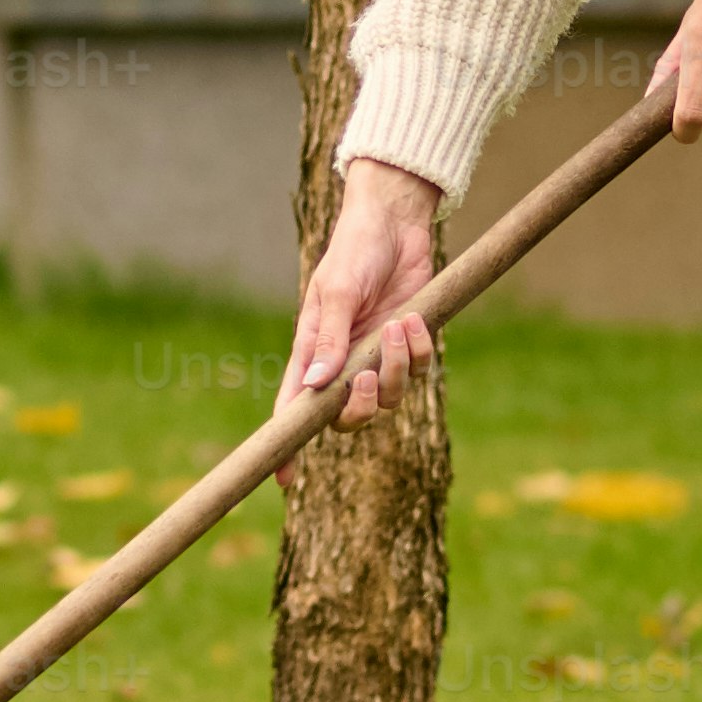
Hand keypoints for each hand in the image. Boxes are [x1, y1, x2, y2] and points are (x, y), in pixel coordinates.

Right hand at [283, 156, 443, 421]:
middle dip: (360, 408)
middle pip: (347, 417)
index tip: (284, 479)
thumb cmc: (354, 250)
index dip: (289, 444)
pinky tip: (412, 318)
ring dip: (395, 368)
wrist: (396, 222)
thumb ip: (329, 339)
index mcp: (312, 351)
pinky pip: (417, 371)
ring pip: (389, 398)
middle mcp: (343, 362)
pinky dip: (417, 350)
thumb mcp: (337, 291)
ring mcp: (377, 357)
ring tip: (397, 325)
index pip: (295, 407)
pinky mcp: (408, 346)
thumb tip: (318, 387)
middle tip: (366, 378)